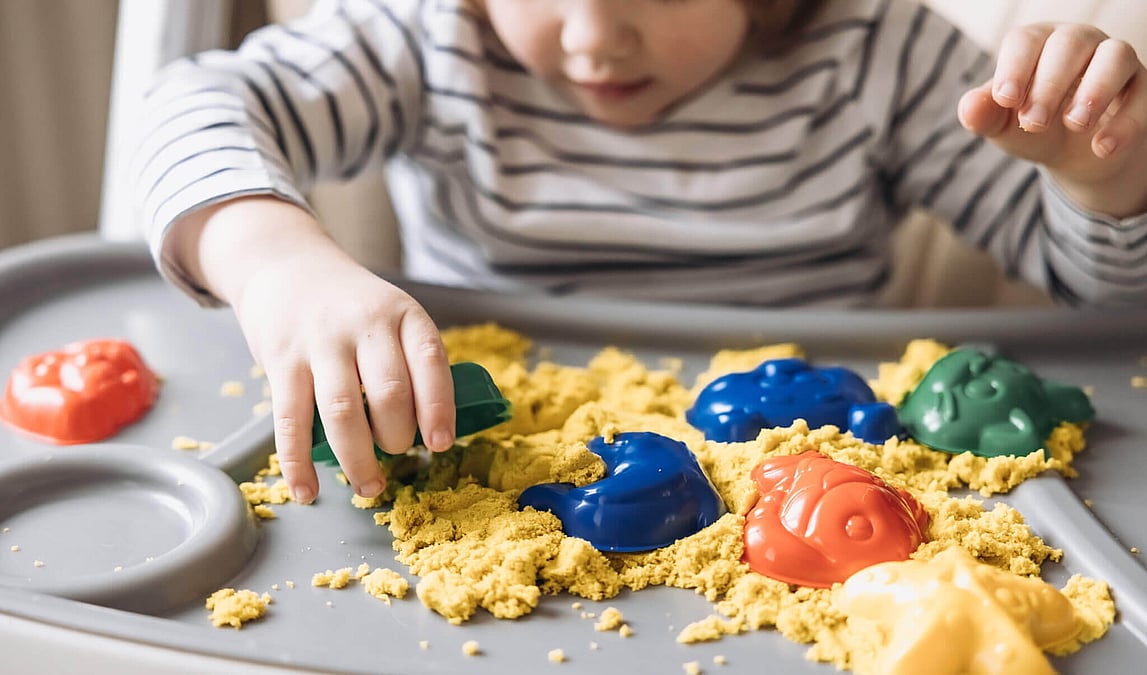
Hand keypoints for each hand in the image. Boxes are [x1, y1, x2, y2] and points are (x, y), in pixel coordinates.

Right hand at [177, 197, 455, 503]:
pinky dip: (298, 462)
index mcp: (404, 314)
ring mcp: (320, 341)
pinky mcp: (281, 360)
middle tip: (397, 454)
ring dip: (358, 459)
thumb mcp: (392, 315)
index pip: (430, 361)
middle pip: (389, 393)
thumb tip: (429, 433)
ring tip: (369, 486)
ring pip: (342, 411)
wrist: (287, 265)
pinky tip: (307, 490)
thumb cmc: (352, 307)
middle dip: (398, 438)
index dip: (439, 408)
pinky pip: (290, 420)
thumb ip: (411, 362)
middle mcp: (364, 324)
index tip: (441, 444)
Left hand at [958, 23, 1146, 216]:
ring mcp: (1113, 60)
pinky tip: (1102, 148)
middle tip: (1034, 123)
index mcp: (1036, 44)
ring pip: (1115, 55)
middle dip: (1050, 83)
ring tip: (1075, 124)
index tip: (1006, 100)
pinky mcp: (1141, 87)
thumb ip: (984, 115)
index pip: (1026, 40)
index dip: (1015, 67)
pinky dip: (1125, 122)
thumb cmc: (1030, 126)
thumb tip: (970, 107)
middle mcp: (1077, 41)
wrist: (1070, 153)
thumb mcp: (1002, 125)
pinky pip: (1143, 93)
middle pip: (1069, 43)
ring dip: (1095, 89)